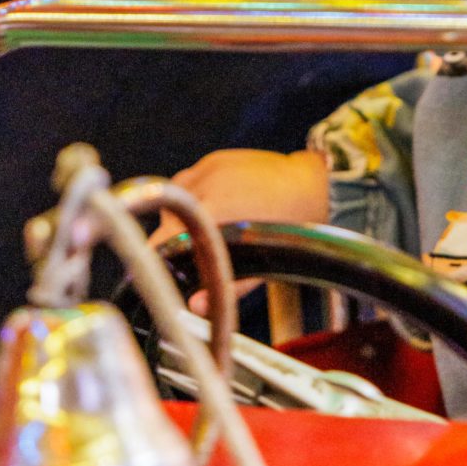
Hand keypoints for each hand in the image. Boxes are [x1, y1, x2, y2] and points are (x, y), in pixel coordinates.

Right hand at [163, 148, 331, 311]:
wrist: (312, 186)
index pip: (170, 234)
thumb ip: (226, 286)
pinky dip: (190, 194)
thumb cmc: (290, 226)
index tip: (155, 262)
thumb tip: (195, 306)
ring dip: (179, 212)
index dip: (157, 251)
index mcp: (218, 212)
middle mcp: (209, 185)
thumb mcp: (261, 261)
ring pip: (175, 195)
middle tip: (186, 250)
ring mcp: (210, 168)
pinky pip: (187, 179)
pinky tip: (207, 205)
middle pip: (170, 216)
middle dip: (172, 234)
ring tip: (200, 226)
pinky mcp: (214, 159)